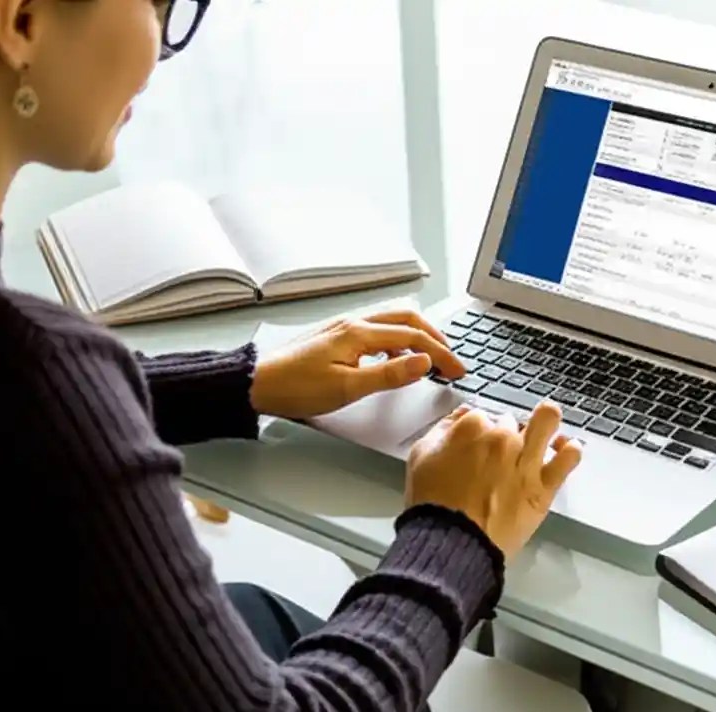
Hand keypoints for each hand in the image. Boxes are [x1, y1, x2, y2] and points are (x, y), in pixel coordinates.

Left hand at [249, 310, 464, 418]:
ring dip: (418, 335)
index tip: (457, 370)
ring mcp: (345, 328)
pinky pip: (378, 329)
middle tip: (452, 359)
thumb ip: (390, 374)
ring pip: (393, 321)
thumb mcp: (348, 388)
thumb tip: (424, 362)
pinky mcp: (337, 337)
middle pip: (408, 319)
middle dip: (435, 337)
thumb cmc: (296, 387)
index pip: (414, 337)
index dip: (441, 354)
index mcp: (360, 333)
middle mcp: (354, 324)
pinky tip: (396, 357)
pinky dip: (398, 339)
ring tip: (431, 356)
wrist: (258, 384)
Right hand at [405, 403, 582, 559]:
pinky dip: (570, 449)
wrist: (453, 542)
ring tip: (545, 429)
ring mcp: (526, 459)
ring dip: (546, 420)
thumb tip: (460, 417)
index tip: (477, 442)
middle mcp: (503, 437)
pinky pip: (569, 457)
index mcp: (472, 427)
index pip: (482, 414)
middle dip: (506, 432)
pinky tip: (565, 448)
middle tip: (498, 453)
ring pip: (547, 421)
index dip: (479, 429)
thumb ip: (442, 429)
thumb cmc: (434, 505)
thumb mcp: (421, 456)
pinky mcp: (543, 485)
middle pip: (511, 420)